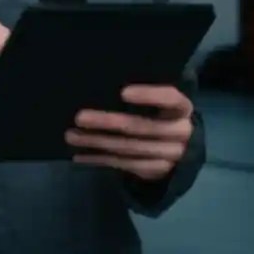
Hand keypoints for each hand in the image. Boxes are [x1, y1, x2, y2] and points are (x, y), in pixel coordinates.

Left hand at [66, 85, 194, 180]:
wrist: (182, 148)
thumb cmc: (162, 113)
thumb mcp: (161, 102)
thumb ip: (144, 95)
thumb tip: (104, 83)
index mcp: (182, 109)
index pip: (171, 99)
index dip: (149, 96)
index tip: (123, 92)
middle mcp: (180, 133)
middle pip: (143, 127)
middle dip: (108, 122)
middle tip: (80, 117)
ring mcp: (169, 156)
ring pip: (129, 149)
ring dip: (97, 142)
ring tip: (71, 136)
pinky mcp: (156, 171)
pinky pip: (124, 165)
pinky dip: (100, 160)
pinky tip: (80, 156)